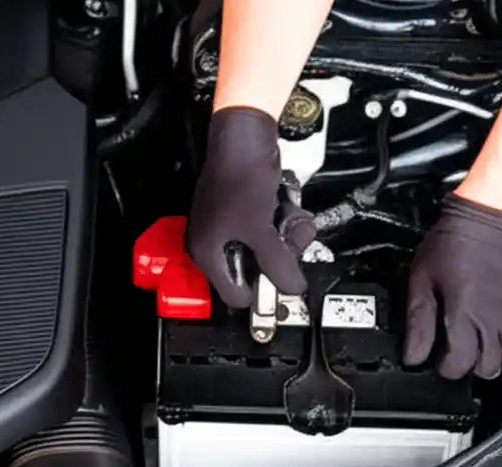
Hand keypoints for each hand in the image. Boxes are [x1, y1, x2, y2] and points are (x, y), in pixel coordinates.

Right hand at [186, 107, 315, 307]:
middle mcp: (216, 243)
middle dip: (279, 254)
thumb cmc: (241, 177)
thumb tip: (293, 288)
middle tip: (286, 238)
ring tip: (288, 214)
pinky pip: (272, 227)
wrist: (245, 134)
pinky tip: (286, 203)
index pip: (236, 295)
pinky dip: (284, 217)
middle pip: (257, 271)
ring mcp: (232, 226)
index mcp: (207, 253)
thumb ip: (279, 265)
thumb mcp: (261, 229)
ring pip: (269, 248)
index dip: (261, 291)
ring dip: (287, 233)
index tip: (282, 281)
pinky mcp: (247, 210)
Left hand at [404, 194, 501, 379]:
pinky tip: (487, 330)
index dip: (443, 368)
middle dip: (468, 367)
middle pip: (487, 369)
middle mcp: (493, 322)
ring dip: (488, 357)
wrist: (484, 220)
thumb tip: (413, 357)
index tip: (433, 358)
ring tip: (471, 343)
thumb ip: (418, 323)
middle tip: (452, 351)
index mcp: (466, 317)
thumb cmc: (451, 246)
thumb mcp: (422, 282)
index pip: (459, 366)